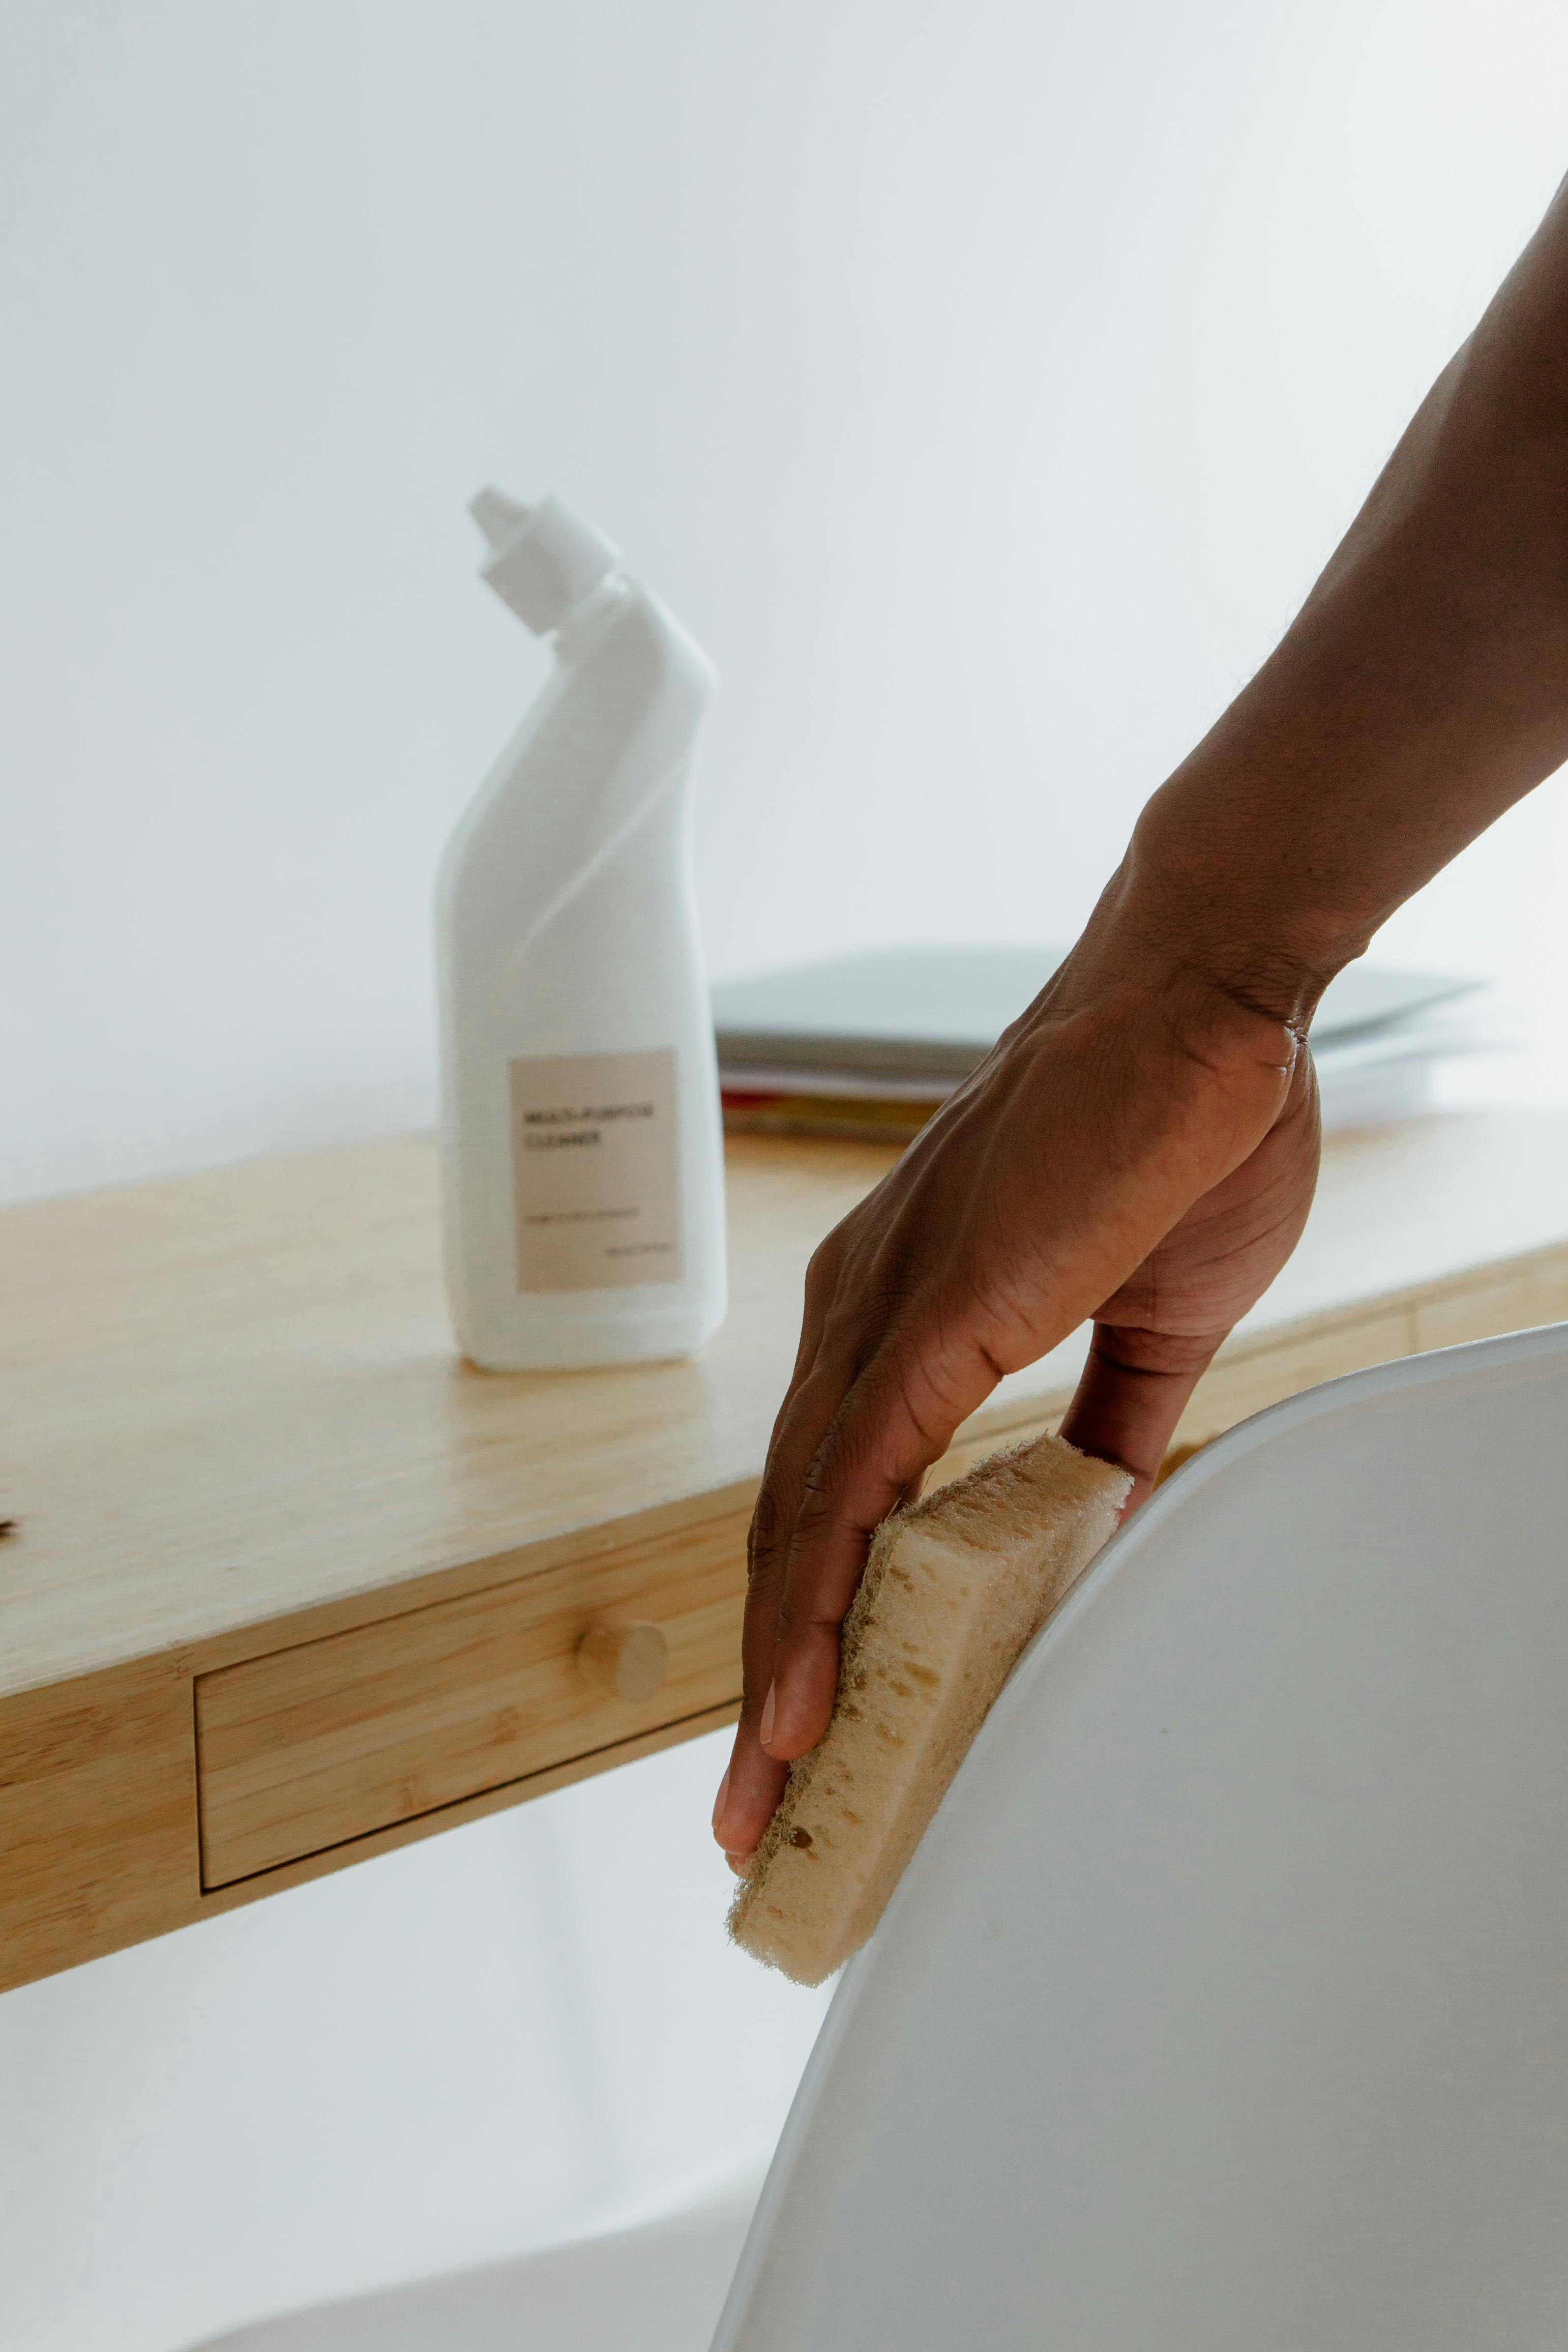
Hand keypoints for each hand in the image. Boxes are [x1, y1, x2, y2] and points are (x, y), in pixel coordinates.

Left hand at [711, 891, 1322, 1865]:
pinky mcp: (928, 1319)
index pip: (834, 1499)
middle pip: (790, 1534)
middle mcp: (859, 1321)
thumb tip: (1098, 1513)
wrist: (1200, 1006)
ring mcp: (881, 1319)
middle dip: (771, 1679)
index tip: (804, 1724)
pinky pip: (846, 1490)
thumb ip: (1106, 1425)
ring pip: (797, 1530)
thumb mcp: (1149, 1325)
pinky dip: (816, 1601)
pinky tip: (804, 1699)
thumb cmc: (1178, 1135)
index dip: (810, 1618)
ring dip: (778, 1671)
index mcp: (904, 1319)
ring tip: (767, 1797)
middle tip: (756, 1809)